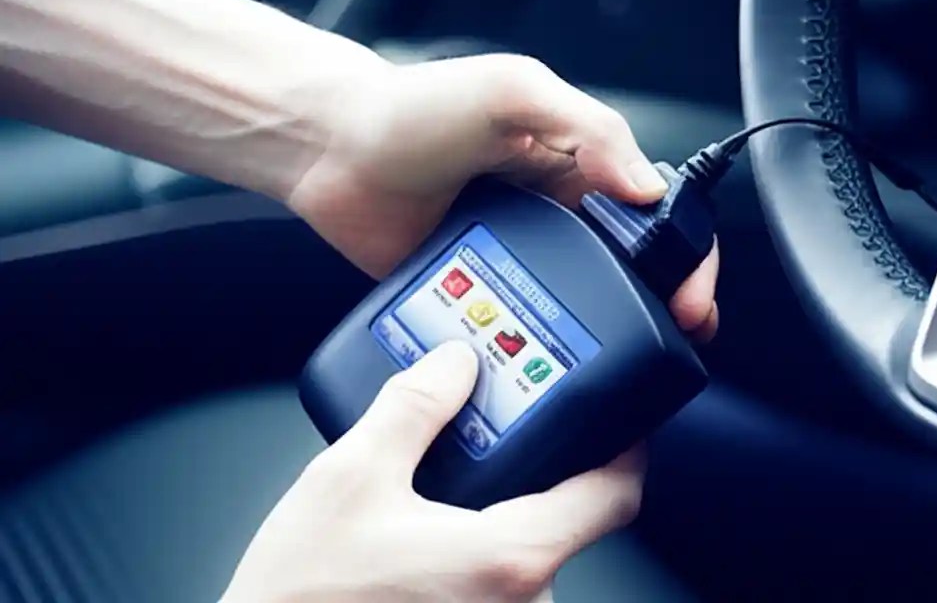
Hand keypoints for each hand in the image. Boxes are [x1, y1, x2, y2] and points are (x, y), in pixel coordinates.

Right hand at [222, 341, 643, 602]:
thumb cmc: (303, 599)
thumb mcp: (351, 478)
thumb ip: (413, 408)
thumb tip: (453, 364)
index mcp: (511, 559)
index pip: (615, 496)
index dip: (628, 448)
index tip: (623, 417)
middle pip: (569, 521)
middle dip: (540, 472)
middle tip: (504, 433)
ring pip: (528, 555)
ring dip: (501, 515)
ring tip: (450, 484)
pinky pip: (499, 587)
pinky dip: (478, 552)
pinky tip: (430, 533)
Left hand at [288, 54, 717, 340]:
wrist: (327, 150)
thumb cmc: (412, 109)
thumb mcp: (514, 93)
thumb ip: (588, 128)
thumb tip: (647, 188)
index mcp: (578, 167)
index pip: (656, 216)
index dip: (686, 258)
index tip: (693, 297)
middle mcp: (556, 219)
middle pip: (630, 274)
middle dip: (660, 311)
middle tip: (671, 344)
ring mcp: (517, 261)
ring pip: (578, 312)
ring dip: (598, 341)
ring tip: (609, 369)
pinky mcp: (474, 296)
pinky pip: (514, 332)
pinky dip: (533, 353)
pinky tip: (543, 371)